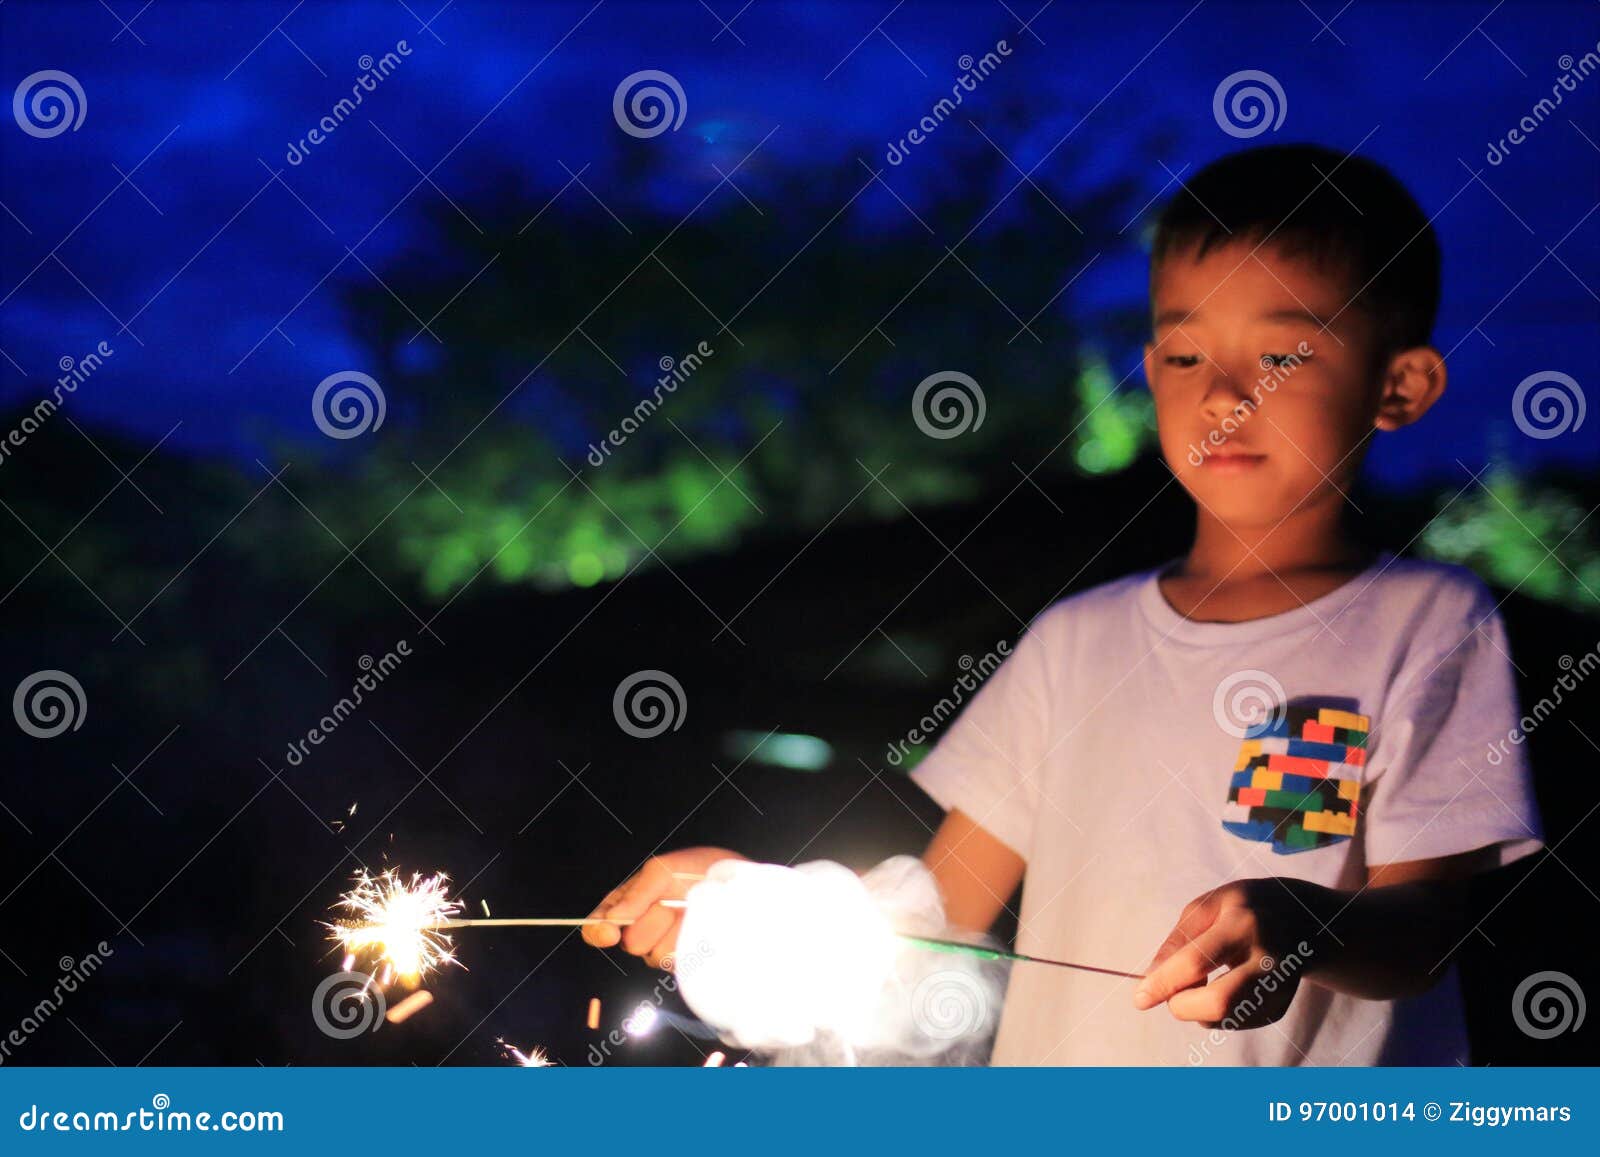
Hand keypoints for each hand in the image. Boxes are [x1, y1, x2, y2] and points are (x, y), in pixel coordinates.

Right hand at [581, 847, 748, 969]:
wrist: (740, 883)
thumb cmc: (701, 870)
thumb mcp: (665, 869)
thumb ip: (637, 893)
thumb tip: (613, 921)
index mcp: (629, 905)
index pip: (599, 926)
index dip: (598, 932)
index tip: (610, 933)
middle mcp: (643, 929)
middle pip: (631, 942)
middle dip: (653, 922)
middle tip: (675, 901)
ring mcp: (665, 947)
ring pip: (656, 955)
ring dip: (677, 931)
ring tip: (694, 912)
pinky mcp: (687, 962)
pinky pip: (679, 962)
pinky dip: (692, 943)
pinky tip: (703, 928)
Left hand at [1132, 878, 1315, 1028]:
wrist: (1302, 919)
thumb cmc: (1242, 908)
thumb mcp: (1206, 907)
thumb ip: (1177, 942)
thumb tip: (1151, 981)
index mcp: (1243, 923)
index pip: (1196, 961)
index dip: (1164, 983)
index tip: (1140, 999)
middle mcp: (1267, 958)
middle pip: (1218, 1002)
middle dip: (1182, 1006)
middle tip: (1172, 993)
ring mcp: (1279, 987)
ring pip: (1224, 1019)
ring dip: (1197, 1009)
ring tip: (1202, 980)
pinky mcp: (1280, 1007)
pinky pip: (1233, 1023)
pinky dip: (1215, 1012)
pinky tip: (1223, 986)